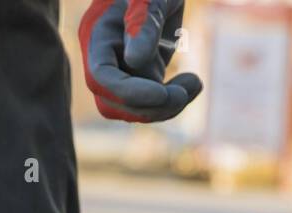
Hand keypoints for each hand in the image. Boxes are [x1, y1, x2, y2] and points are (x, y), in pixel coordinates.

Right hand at [78, 0, 202, 122]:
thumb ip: (142, 23)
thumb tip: (134, 61)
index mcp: (97, 35)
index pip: (100, 77)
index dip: (127, 93)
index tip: (162, 94)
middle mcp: (103, 57)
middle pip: (111, 103)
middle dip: (148, 107)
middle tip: (183, 94)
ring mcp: (121, 69)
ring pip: (131, 109)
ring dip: (164, 108)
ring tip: (194, 84)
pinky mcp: (141, 75)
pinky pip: (151, 102)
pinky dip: (173, 100)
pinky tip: (193, 82)